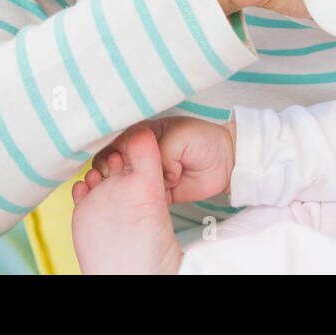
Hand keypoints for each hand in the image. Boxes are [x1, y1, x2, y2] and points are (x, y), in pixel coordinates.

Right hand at [89, 116, 233, 204]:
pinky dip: (139, 200)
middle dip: (111, 172)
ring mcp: (149, 174)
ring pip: (126, 183)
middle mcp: (142, 154)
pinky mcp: (158, 192)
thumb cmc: (204, 139)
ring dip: (124, 187)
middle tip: (118, 177)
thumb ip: (162, 152)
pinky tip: (141, 199)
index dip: (109, 153)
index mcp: (143, 134)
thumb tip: (157, 174)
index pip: (115, 143)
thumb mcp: (180, 136)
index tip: (112, 163)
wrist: (226, 161)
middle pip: (115, 164)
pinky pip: (142, 198)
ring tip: (128, 189)